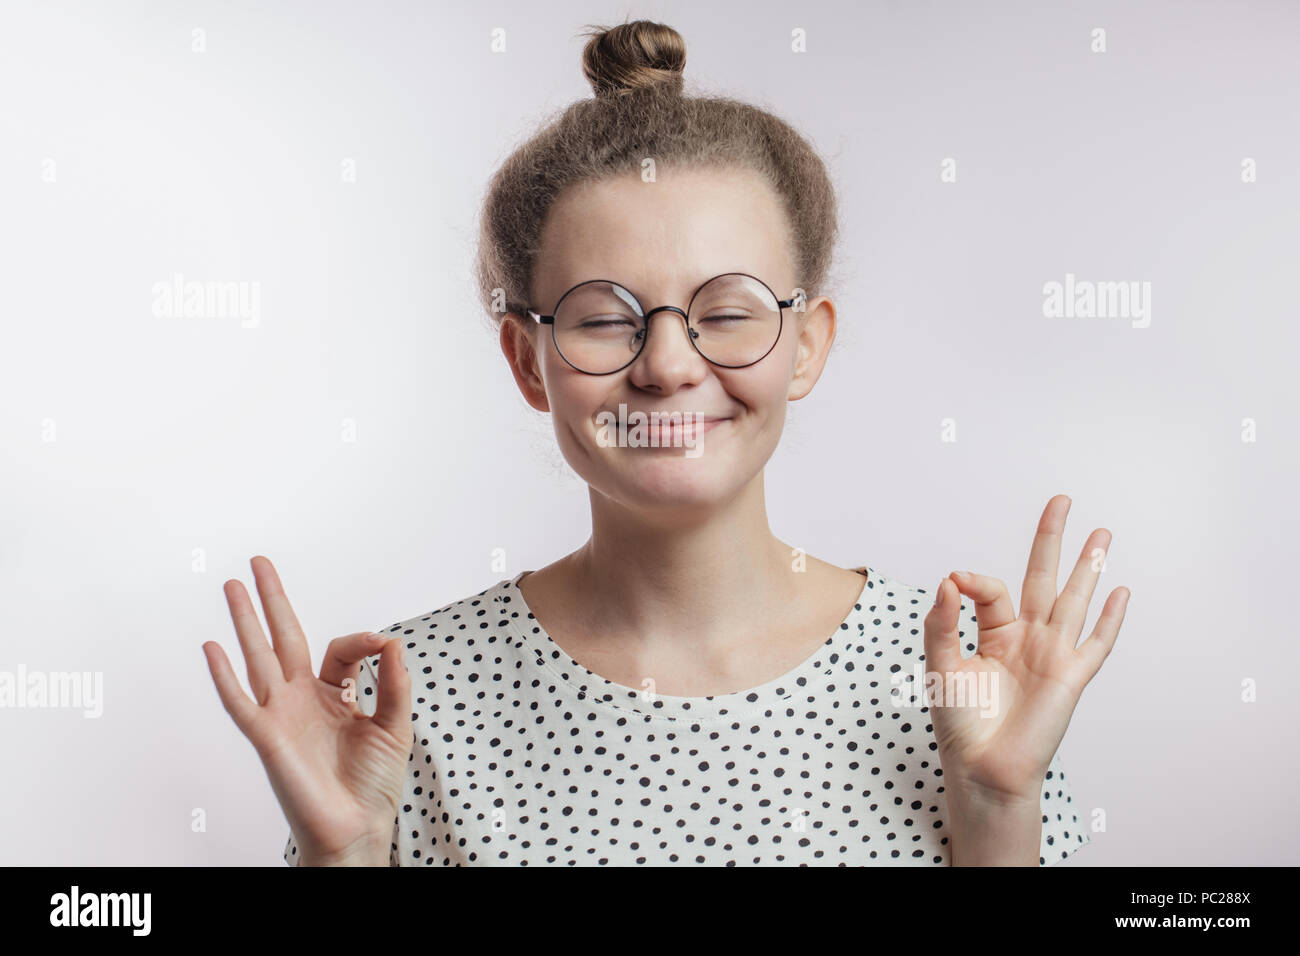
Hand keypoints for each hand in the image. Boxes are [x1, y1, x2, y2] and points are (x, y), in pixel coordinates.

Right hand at [202, 556, 412, 865]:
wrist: (356, 828)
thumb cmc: (373, 784)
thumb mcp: (396, 726)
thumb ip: (395, 684)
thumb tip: (393, 642)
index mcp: (334, 694)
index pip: (338, 649)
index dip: (361, 641)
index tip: (381, 646)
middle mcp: (303, 699)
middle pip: (284, 638)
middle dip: (272, 601)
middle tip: (258, 564)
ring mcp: (282, 715)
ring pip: (259, 657)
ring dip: (244, 622)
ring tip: (232, 586)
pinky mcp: (267, 737)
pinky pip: (240, 702)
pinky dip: (225, 676)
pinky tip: (213, 648)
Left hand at [922, 495, 1129, 804]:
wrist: (983, 769)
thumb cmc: (960, 724)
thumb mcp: (940, 665)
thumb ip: (942, 623)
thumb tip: (949, 580)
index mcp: (995, 634)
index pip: (992, 590)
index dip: (974, 580)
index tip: (956, 582)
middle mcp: (1027, 639)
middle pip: (1043, 578)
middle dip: (1052, 539)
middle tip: (1061, 500)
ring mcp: (1052, 655)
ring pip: (1074, 600)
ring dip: (1088, 566)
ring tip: (1102, 533)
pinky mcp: (1071, 677)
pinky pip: (1096, 644)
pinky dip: (1110, 619)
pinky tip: (1121, 592)